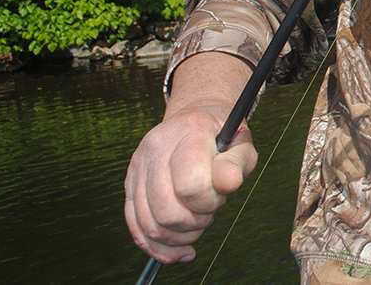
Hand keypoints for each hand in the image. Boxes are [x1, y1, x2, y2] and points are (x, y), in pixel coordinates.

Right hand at [124, 54, 256, 263]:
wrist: (195, 120)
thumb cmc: (223, 137)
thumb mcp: (241, 144)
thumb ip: (237, 163)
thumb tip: (229, 182)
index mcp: (188, 131)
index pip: (190, 184)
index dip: (209, 201)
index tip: (220, 194)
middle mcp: (156, 146)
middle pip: (166, 210)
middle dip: (195, 222)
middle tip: (210, 209)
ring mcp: (138, 165)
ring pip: (149, 223)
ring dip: (180, 235)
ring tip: (198, 221)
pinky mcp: (129, 184)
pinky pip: (135, 226)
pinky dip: (159, 247)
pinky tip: (181, 251)